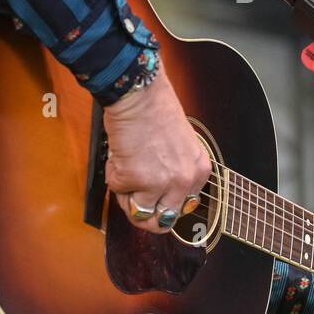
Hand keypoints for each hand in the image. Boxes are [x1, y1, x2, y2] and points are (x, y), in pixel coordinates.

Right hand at [101, 65, 210, 233]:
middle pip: (163, 221)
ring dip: (126, 196)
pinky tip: (119, 155)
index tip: (154, 197)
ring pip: (138, 213)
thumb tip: (159, 194)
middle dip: (145, 214)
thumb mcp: (182, 144)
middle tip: (133, 199)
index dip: (164, 203)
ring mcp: (160, 183)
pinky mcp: (133, 179)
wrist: (139, 93)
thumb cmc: (157, 109)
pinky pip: (117, 191)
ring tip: (124, 170)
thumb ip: (177, 169)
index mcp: (199, 171)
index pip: (184, 207)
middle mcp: (184, 181)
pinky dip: (113, 175)